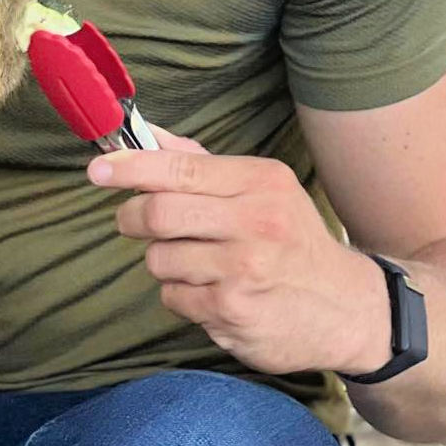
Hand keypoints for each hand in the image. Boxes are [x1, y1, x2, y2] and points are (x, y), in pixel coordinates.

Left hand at [86, 127, 388, 376]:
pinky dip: (181, 296)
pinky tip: (214, 294)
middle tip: (134, 222)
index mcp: (261, 182)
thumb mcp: (261, 191)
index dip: (128, 168)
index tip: (97, 170)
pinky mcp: (232, 311)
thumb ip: (199, 163)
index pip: (178, 167)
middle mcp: (256, 222)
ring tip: (198, 265)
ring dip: (163, 263)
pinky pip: (172, 297)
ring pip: (159, 259)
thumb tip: (143, 134)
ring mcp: (244, 270)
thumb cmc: (292, 242)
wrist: (348, 309)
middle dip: (132, 217)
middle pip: (157, 213)